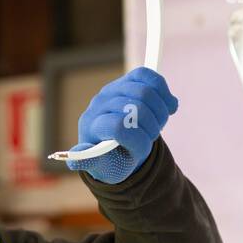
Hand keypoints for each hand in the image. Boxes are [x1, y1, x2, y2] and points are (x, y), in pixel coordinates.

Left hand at [67, 67, 177, 183]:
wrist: (116, 144)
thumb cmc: (112, 158)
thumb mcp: (103, 167)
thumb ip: (91, 162)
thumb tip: (72, 161)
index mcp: (92, 126)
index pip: (118, 127)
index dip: (139, 140)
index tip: (142, 149)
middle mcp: (99, 104)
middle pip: (136, 108)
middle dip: (152, 127)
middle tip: (152, 136)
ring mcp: (112, 89)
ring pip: (145, 92)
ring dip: (160, 112)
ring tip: (158, 124)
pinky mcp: (126, 81)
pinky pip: (147, 75)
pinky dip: (163, 90)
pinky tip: (169, 105)